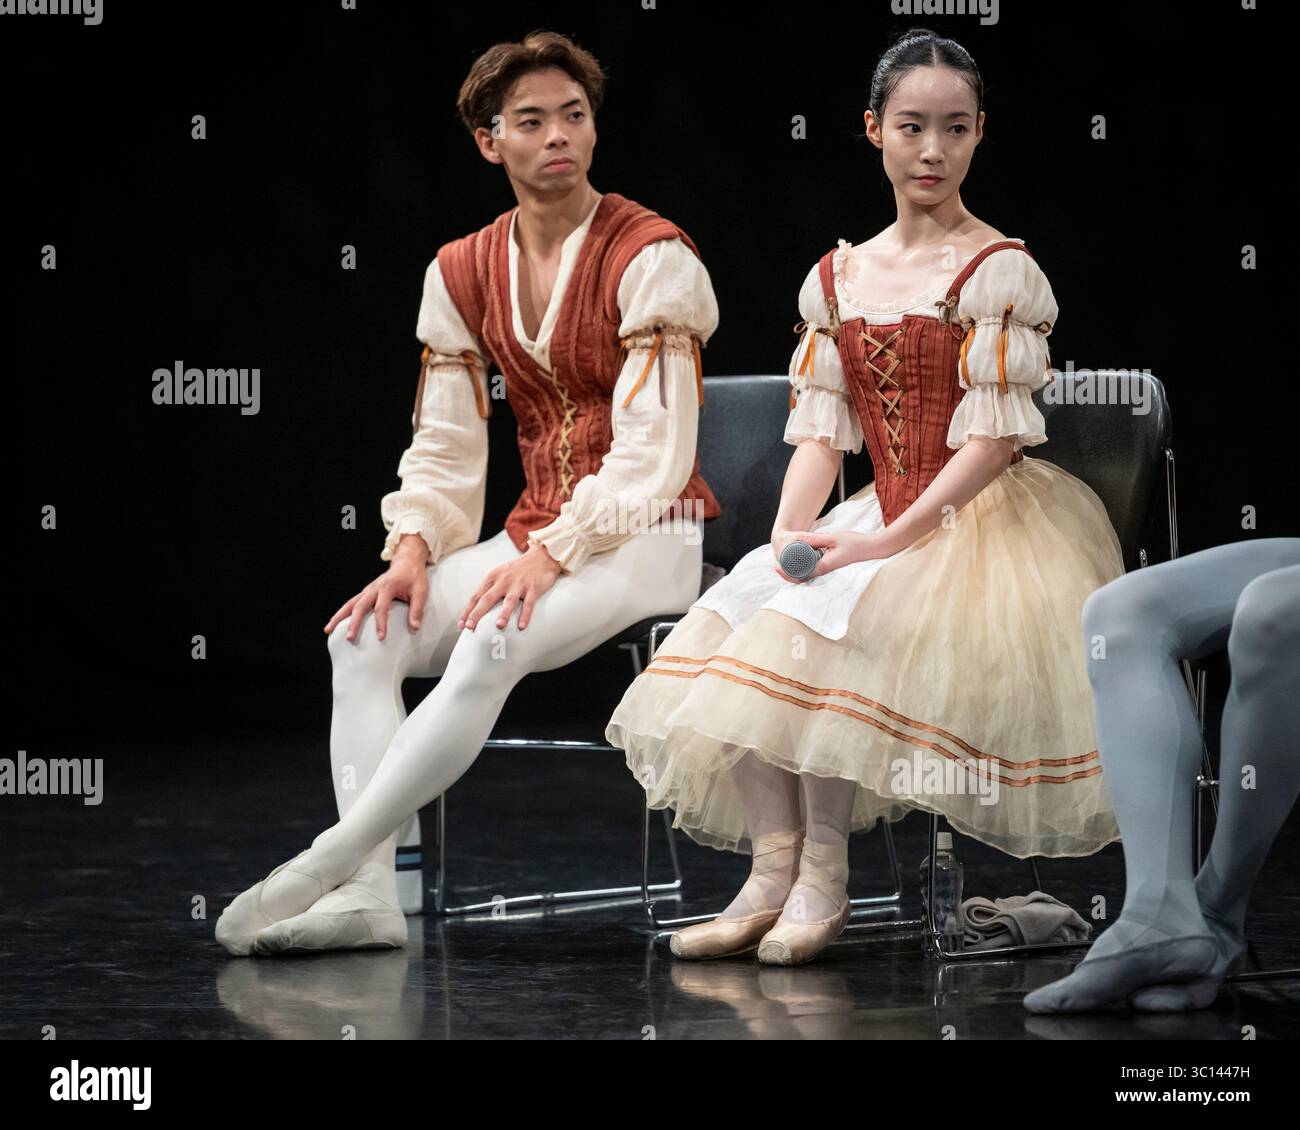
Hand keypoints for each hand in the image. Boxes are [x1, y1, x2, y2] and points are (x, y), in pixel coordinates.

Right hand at [324, 540, 429, 642]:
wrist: (406, 561)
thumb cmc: (414, 577)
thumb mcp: (421, 591)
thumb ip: (417, 609)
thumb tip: (414, 627)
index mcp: (387, 587)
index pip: (381, 607)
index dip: (380, 623)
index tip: (381, 638)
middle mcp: (374, 588)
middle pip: (360, 606)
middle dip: (353, 622)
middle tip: (349, 637)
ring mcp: (368, 590)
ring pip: (350, 603)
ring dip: (338, 616)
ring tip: (328, 630)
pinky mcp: (366, 592)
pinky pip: (351, 603)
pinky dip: (342, 613)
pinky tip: (335, 623)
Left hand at [458, 543, 561, 631]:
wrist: (541, 557)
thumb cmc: (519, 569)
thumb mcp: (501, 574)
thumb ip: (491, 589)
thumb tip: (478, 609)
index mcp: (493, 577)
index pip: (476, 596)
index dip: (468, 611)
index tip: (462, 624)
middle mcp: (504, 580)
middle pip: (488, 598)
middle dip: (477, 613)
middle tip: (470, 626)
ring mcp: (519, 584)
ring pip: (509, 601)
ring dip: (503, 613)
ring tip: (498, 626)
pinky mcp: (533, 588)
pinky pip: (528, 603)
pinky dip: (525, 615)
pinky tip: (521, 626)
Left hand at [771, 529, 892, 581]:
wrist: (869, 548)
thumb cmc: (853, 543)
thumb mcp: (832, 538)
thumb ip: (816, 539)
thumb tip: (799, 539)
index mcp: (823, 566)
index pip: (801, 575)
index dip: (787, 574)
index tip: (777, 568)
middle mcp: (824, 570)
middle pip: (801, 578)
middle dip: (788, 574)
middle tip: (776, 566)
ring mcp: (827, 569)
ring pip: (807, 574)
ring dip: (795, 571)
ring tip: (784, 563)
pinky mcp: (829, 565)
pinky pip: (813, 569)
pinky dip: (803, 566)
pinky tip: (798, 559)